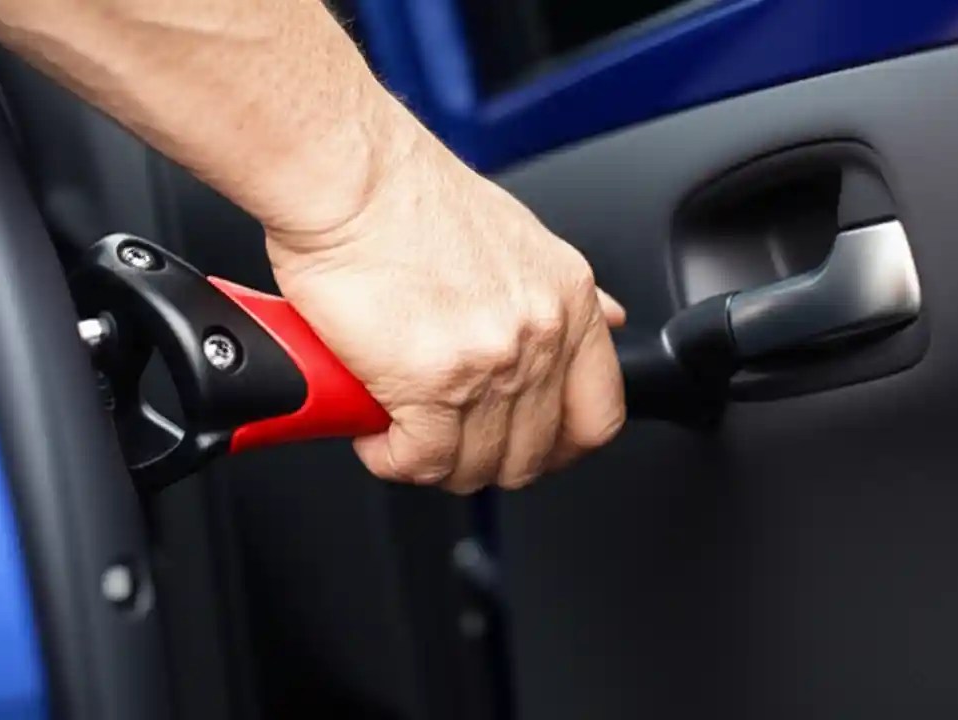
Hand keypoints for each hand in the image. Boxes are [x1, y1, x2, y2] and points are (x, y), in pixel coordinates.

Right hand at [264, 134, 626, 493]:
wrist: (350, 180)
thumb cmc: (410, 198)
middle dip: (481, 461)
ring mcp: (489, 364)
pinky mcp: (429, 386)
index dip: (561, 449)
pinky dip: (390, 458)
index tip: (530, 452)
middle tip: (443, 440)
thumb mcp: (520, 238)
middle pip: (530, 454)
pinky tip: (373, 432)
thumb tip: (606, 318)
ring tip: (398, 429)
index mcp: (567, 300)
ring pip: (473, 466)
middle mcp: (539, 334)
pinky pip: (420, 461)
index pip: (599, 415)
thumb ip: (561, 295)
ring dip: (430, 461)